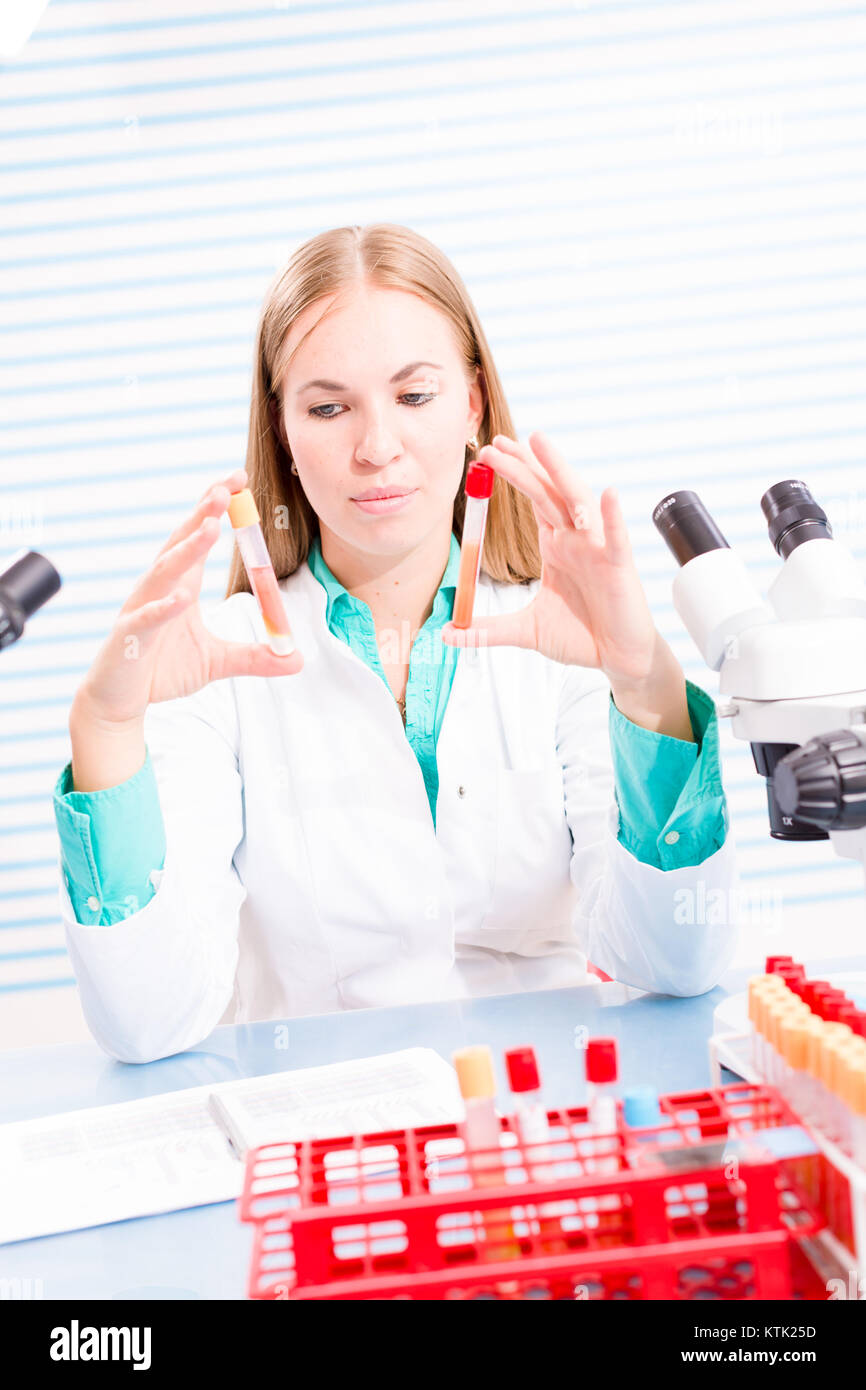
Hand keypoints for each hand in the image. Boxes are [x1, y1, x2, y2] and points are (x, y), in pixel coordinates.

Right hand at [72, 468, 303, 729]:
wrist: (119, 701)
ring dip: (186, 549)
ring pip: (164, 573)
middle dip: (203, 514)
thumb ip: (256, 657)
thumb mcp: (217, 662)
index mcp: (180, 586)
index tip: (238, 480)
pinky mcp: (129, 638)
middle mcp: (159, 590)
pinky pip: (146, 619)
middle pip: (180, 543)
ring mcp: (141, 610)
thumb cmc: (162, 671)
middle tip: (225, 488)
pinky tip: (181, 598)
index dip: (214, 510)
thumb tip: (297, 660)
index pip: (197, 538)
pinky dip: (163, 608)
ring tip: (210, 527)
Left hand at [441, 431, 693, 738]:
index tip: (488, 453)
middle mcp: (576, 539)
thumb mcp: (526, 631)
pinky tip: (608, 493)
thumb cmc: (580, 636)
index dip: (513, 474)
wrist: (616, 658)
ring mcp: (597, 549)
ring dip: (559, 471)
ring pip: (578, 501)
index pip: (533, 500)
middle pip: (548, 492)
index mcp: (556, 545)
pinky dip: (611, 517)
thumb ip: (487, 631)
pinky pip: (615, 539)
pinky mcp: (618, 568)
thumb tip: (447, 635)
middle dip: (524, 465)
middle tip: (497, 442)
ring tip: (540, 444)